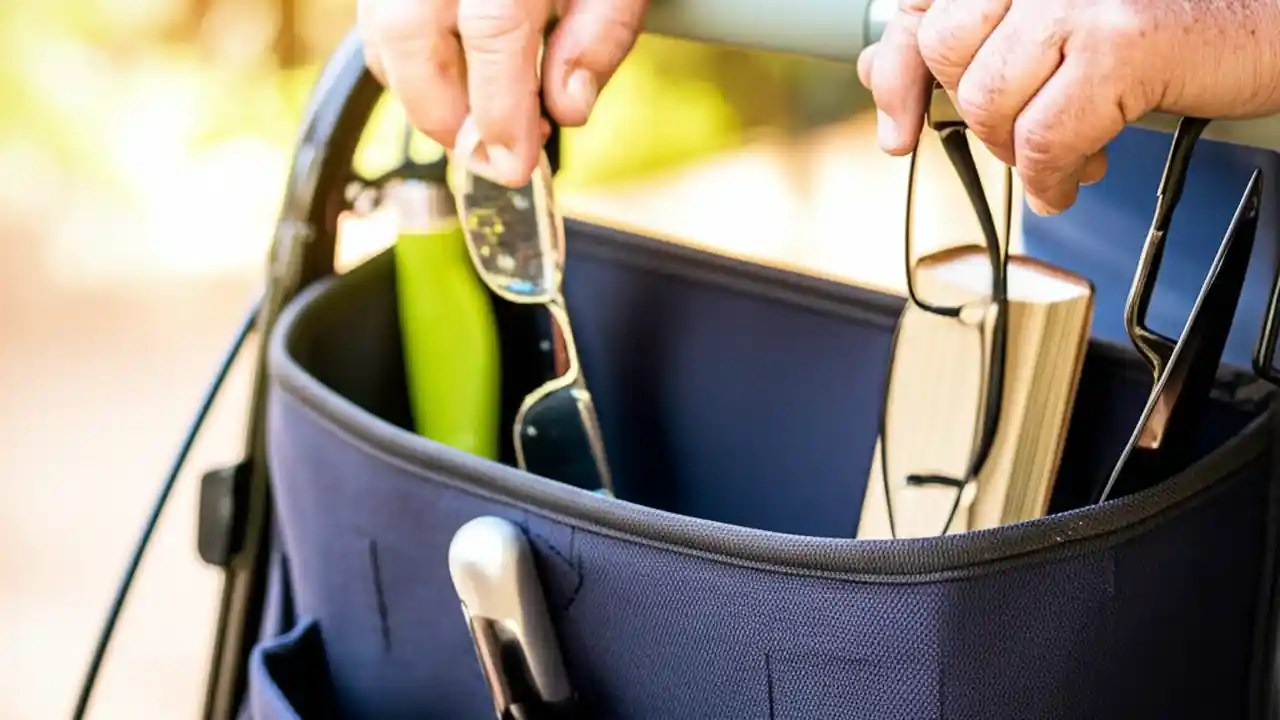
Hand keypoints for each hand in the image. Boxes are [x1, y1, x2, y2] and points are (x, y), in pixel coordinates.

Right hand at [359, 0, 648, 185]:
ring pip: (381, 26)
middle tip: (486, 151)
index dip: (499, 110)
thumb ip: (601, 33)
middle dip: (442, 113)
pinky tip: (447, 76)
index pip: (493, 31)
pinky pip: (375, 13)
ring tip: (472, 118)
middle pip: (410, 32)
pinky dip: (403, 56)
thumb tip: (566, 106)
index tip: (514, 164)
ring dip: (419, 90)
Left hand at [857, 0, 1279, 214]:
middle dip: (981, 116)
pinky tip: (1073, 175)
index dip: (900, 75)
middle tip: (1026, 128)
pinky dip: (1053, 175)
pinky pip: (1045, 139)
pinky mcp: (1120, 42)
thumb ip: (967, 40)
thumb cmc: (1163, 19)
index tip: (898, 125)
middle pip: (948, 59)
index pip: (920, 10)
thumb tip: (882, 70)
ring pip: (987, 103)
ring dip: (1022, 149)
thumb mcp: (1048, 21)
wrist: (1269, 18)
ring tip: (1065, 149)